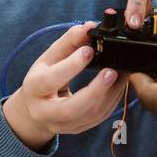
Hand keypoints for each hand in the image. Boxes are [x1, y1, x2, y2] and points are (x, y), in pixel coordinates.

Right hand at [3, 22, 124, 148]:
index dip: (71, 66)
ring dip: (110, 94)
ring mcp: (63, 126)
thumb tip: (89, 27)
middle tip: (112, 72)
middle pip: (71, 109)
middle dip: (95, 90)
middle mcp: (46, 112)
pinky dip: (112, 100)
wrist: (34, 111)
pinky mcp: (78, 130)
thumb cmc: (42, 78)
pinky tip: (120, 84)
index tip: (89, 50)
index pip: (51, 80)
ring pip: (90, 115)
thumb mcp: (48, 58)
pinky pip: (99, 118)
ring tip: (122, 73)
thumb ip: (68, 41)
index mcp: (34, 90)